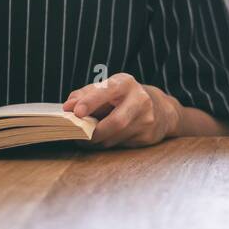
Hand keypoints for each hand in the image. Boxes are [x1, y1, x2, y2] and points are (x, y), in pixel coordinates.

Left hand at [63, 73, 178, 148]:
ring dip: (98, 141)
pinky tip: (106, 139)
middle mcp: (140, 100)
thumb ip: (85, 95)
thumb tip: (68, 107)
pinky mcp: (148, 136)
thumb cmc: (124, 97)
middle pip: (116, 122)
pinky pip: (121, 145)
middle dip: (94, 133)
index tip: (75, 112)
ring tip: (88, 138)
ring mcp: (147, 120)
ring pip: (116, 137)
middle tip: (79, 136)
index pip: (107, 91)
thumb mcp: (106, 88)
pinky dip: (109, 143)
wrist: (160, 109)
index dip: (90, 102)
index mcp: (126, 83)